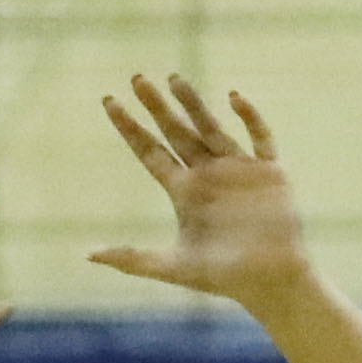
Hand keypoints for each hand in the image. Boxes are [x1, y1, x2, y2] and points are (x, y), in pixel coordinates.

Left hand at [90, 76, 310, 307]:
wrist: (273, 284)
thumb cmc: (225, 279)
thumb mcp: (174, 267)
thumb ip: (133, 258)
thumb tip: (88, 254)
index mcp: (183, 191)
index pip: (150, 152)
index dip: (130, 128)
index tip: (109, 102)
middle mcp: (208, 174)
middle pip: (176, 132)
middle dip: (156, 106)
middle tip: (136, 78)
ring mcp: (238, 170)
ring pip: (211, 127)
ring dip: (193, 103)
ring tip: (173, 78)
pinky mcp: (269, 172)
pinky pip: (259, 137)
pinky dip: (250, 117)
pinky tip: (232, 97)